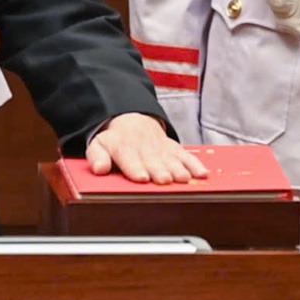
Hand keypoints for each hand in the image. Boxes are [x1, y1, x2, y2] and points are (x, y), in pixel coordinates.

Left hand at [86, 113, 210, 184]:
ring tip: (183, 179)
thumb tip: (98, 169)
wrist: (132, 119)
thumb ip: (97, 157)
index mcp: (124, 148)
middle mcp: (145, 148)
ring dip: (178, 169)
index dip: (135, 168)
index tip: (141, 177)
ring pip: (171, 159)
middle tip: (164, 180)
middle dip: (159, 171)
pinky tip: (202, 174)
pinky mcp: (175, 148)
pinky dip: (195, 165)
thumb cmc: (115, 140)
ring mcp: (162, 148)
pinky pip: (187, 156)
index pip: (129, 159)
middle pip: (153, 161)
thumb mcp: (99, 144)